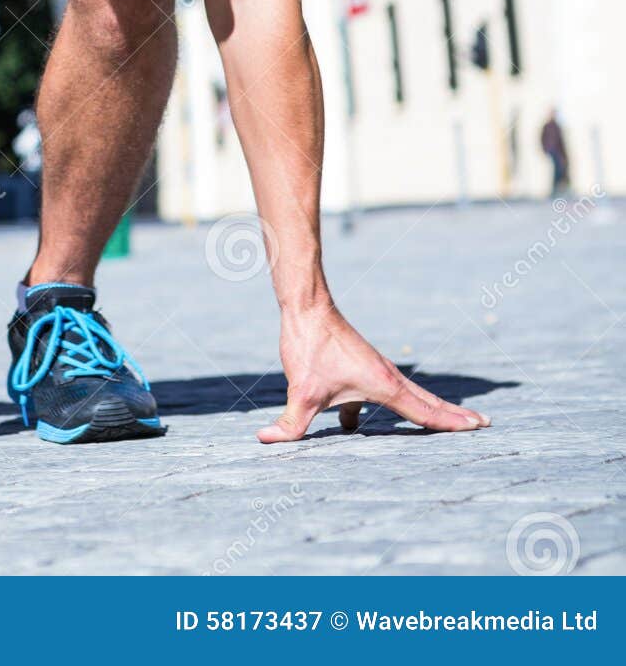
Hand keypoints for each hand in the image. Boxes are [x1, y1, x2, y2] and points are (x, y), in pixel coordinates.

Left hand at [259, 303, 490, 442]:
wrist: (306, 307)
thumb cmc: (310, 347)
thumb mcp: (301, 392)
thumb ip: (289, 425)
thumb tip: (265, 442)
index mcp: (383, 386)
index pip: (425, 412)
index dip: (451, 423)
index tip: (479, 426)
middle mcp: (386, 377)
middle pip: (427, 402)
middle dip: (452, 416)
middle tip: (483, 424)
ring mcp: (374, 370)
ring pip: (407, 396)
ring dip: (426, 409)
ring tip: (445, 422)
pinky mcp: (359, 367)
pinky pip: (380, 393)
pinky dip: (383, 406)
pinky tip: (352, 424)